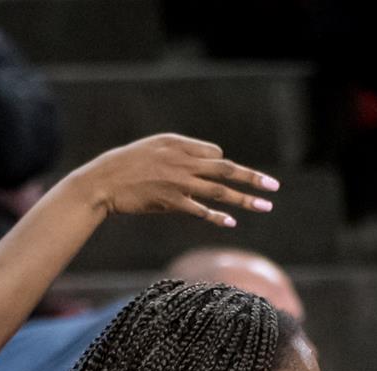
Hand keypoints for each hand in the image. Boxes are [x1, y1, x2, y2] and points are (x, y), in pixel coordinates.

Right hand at [76, 134, 278, 228]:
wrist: (102, 181)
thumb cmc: (126, 165)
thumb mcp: (154, 148)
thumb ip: (181, 152)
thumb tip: (211, 158)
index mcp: (178, 144)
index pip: (214, 153)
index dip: (224, 165)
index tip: (230, 177)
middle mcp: (182, 160)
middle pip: (226, 169)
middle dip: (252, 178)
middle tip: (274, 186)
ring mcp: (178, 182)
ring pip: (219, 190)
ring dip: (245, 198)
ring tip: (265, 206)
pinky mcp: (171, 201)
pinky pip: (200, 209)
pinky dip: (217, 215)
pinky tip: (231, 221)